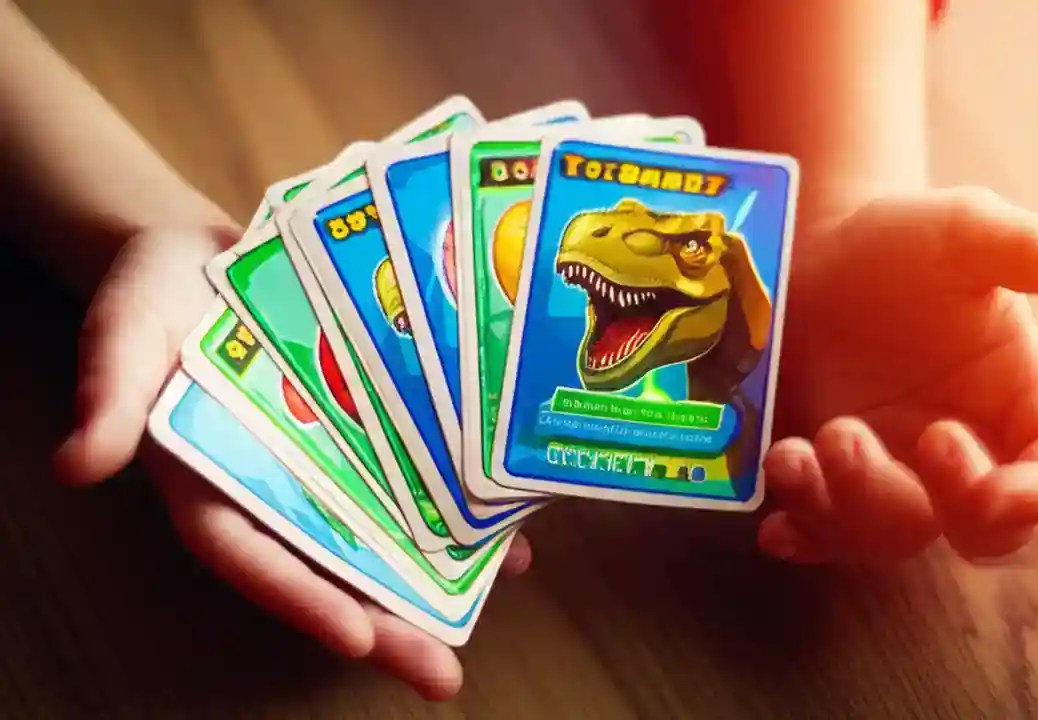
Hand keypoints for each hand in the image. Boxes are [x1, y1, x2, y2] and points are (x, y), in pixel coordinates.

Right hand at [53, 227, 530, 698]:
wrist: (209, 251)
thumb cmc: (153, 295)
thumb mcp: (124, 332)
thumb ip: (108, 392)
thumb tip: (74, 464)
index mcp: (210, 481)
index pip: (253, 555)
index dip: (300, 599)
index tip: (355, 638)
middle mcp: (277, 485)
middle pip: (330, 566)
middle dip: (385, 623)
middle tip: (438, 678)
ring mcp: (328, 461)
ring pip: (382, 533)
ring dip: (435, 579)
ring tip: (486, 622)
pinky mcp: (371, 428)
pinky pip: (418, 477)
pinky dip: (462, 508)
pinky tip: (513, 538)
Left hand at [759, 187, 1037, 565]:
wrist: (817, 246)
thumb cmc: (904, 239)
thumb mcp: (968, 229)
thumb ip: (1032, 248)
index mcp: (1018, 398)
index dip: (1036, 496)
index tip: (991, 489)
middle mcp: (966, 448)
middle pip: (980, 529)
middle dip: (938, 508)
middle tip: (871, 440)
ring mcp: (898, 469)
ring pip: (895, 536)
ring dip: (848, 511)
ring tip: (799, 453)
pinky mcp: (835, 477)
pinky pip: (828, 532)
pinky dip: (806, 537)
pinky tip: (774, 528)